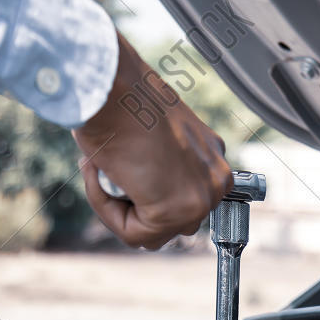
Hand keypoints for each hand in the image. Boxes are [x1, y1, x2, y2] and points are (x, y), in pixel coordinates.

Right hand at [74, 32, 231, 248]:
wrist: (112, 85)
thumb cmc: (121, 99)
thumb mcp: (148, 136)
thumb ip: (154, 164)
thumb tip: (141, 185)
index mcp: (211, 156)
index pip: (178, 197)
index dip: (138, 190)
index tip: (117, 164)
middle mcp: (216, 178)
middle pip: (170, 219)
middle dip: (131, 201)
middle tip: (106, 169)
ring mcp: (202, 196)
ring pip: (152, 231)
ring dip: (118, 207)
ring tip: (104, 170)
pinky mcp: (177, 210)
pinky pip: (135, 234)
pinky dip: (108, 210)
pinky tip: (103, 175)